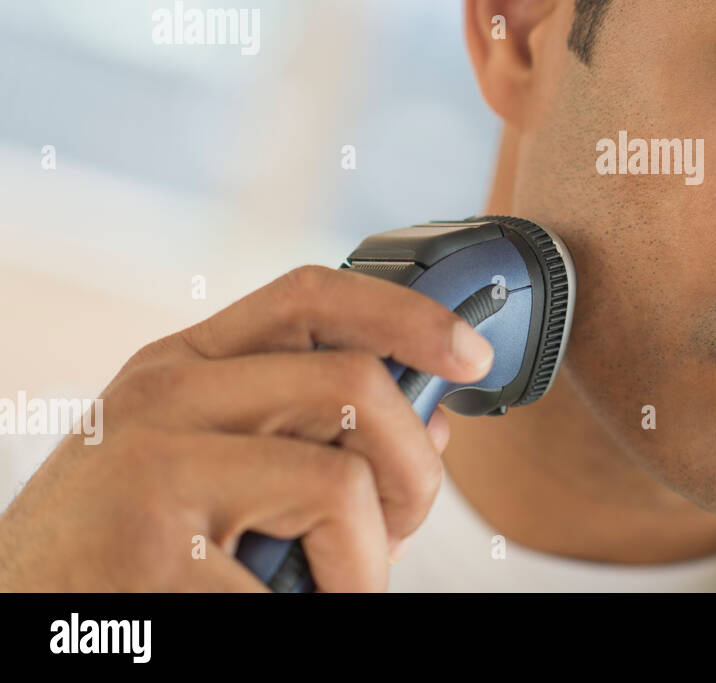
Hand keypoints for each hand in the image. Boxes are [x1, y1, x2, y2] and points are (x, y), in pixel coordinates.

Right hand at [0, 264, 493, 590]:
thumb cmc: (115, 553)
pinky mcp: (152, 557)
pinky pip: (311, 573)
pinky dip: (335, 602)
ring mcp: (151, 471)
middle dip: (413, 468)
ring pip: (345, 479)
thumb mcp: (201, 467)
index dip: (409, 312)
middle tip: (395, 527)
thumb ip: (308, 434)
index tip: (472, 355)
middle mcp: (162, 399)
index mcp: (178, 368)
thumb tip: (434, 421)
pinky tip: (287, 611)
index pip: (312, 295)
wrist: (16, 617)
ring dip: (370, 558)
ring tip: (336, 588)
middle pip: (357, 382)